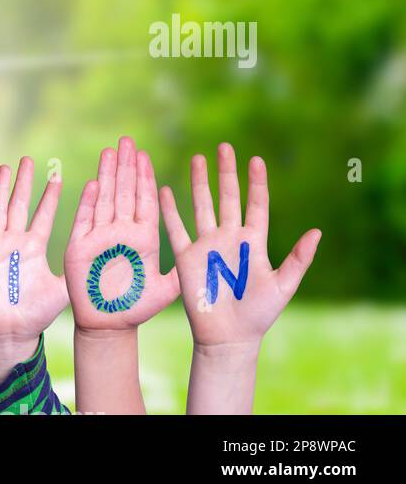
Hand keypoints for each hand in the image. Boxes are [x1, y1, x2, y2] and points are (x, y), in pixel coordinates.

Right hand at [0, 157, 66, 389]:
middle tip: (28, 160)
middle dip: (24, 183)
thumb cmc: (36, 316)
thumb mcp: (63, 289)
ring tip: (4, 167)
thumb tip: (104, 256)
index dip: (49, 195)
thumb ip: (78, 270)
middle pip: (18, 205)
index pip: (43, 214)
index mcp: (34, 248)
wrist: (8, 334)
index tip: (57, 174)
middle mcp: (14, 243)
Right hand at [64, 136, 179, 330]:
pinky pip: (84, 220)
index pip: (145, 200)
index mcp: (143, 238)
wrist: (108, 327)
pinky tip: (93, 183)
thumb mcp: (168, 291)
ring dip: (107, 175)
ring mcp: (99, 238)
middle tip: (126, 140)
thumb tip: (206, 255)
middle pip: (124, 193)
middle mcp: (121, 233)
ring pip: (104, 199)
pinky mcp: (79, 248)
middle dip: (125, 166)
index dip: (145, 177)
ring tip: (109, 151)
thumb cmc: (137, 310)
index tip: (145, 154)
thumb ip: (182, 272)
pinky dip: (88, 202)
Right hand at [160, 143, 320, 347]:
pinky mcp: (187, 257)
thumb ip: (298, 259)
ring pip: (202, 206)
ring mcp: (207, 245)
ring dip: (199, 183)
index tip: (256, 160)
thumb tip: (317, 233)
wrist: (227, 336)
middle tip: (224, 147)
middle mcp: (230, 238)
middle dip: (226, 172)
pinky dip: (170, 210)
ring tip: (198, 158)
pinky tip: (165, 190)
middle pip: (227, 197)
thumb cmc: (258, 314)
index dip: (256, 183)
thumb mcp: (283, 286)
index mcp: (254, 242)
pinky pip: (176, 228)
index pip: (255, 204)